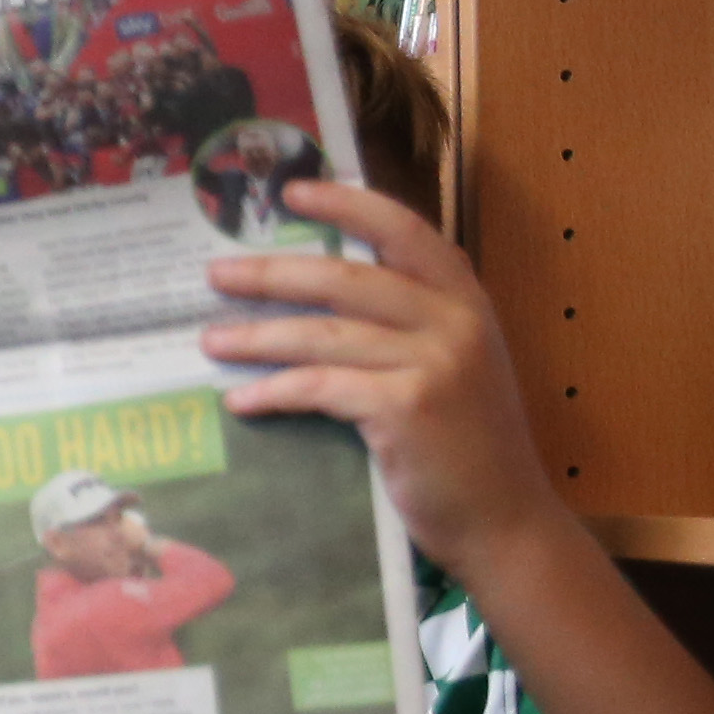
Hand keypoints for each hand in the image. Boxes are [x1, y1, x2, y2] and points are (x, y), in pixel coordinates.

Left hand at [203, 182, 558, 575]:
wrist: (504, 520)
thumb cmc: (466, 446)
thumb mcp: (454, 366)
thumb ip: (410, 324)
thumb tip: (319, 295)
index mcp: (466, 300)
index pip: (405, 230)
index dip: (348, 205)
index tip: (293, 193)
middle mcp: (455, 320)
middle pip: (345, 278)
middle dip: (272, 272)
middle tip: (216, 272)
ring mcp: (434, 362)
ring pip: (323, 333)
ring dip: (257, 336)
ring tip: (210, 339)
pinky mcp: (407, 407)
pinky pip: (320, 387)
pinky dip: (273, 391)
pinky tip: (240, 401)